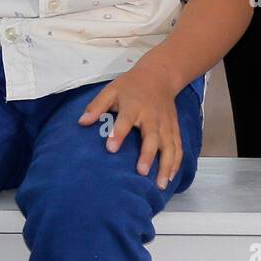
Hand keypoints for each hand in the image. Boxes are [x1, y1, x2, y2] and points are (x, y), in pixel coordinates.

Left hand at [78, 61, 183, 189]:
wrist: (159, 76)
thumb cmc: (130, 86)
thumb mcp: (111, 90)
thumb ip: (97, 106)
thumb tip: (82, 122)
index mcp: (134, 106)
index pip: (125, 120)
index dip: (118, 134)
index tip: (111, 148)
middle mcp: (152, 116)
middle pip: (152, 136)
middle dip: (148, 154)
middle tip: (142, 172)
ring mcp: (166, 123)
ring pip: (170, 145)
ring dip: (167, 164)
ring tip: (161, 184)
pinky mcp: (174, 128)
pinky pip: (178, 146)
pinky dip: (176, 162)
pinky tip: (170, 177)